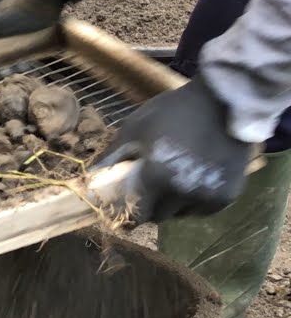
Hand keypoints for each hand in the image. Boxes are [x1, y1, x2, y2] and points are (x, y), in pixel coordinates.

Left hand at [94, 79, 249, 222]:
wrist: (222, 100)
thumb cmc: (173, 111)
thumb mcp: (135, 128)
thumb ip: (112, 155)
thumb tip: (88, 175)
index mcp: (158, 177)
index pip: (138, 216)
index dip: (131, 215)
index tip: (128, 208)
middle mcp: (184, 192)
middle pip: (160, 216)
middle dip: (153, 205)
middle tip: (155, 186)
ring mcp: (209, 196)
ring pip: (183, 214)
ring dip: (176, 204)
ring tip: (177, 180)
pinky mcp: (229, 194)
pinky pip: (205, 209)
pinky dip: (198, 201)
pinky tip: (197, 180)